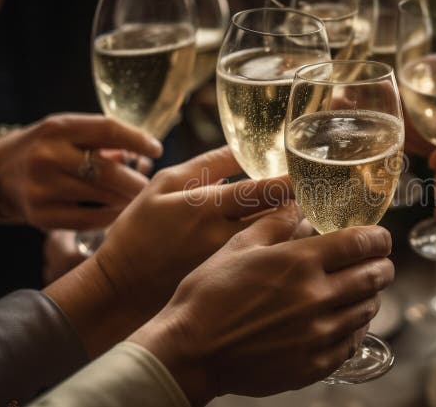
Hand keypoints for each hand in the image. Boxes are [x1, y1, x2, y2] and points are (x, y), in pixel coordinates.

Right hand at [0, 113, 162, 228]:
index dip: (139, 140)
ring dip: (128, 200)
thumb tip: (143, 152)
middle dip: (138, 181)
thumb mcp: (64, 132)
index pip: (109, 129)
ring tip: (142, 201)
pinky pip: (89, 220)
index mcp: (57, 128)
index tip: (157, 149)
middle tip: (154, 187)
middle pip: (109, 170)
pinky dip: (111, 218)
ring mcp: (42, 188)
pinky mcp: (41, 216)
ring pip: (103, 197)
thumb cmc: (42, 149)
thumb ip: (101, 140)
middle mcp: (48, 156)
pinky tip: (121, 214)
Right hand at [45, 146, 293, 355]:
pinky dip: (284, 255)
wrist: (120, 290)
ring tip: (302, 218)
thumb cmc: (139, 232)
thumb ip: (206, 165)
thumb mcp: (164, 186)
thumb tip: (242, 146)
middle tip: (315, 194)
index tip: (311, 172)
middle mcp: (221, 237)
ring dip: (297, 231)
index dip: (293, 179)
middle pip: (280, 219)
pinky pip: (270, 269)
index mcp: (205, 206)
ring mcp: (228, 266)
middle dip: (302, 205)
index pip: (263, 189)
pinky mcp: (230, 288)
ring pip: (281, 246)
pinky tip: (286, 247)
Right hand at [129, 210, 393, 403]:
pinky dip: (355, 330)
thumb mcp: (237, 248)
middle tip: (379, 263)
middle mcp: (316, 297)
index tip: (381, 237)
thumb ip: (275, 224)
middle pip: (372, 277)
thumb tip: (298, 207)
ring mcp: (317, 334)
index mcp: (299, 262)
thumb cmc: (208, 295)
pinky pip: (350, 344)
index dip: (378, 237)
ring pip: (366, 310)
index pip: (360, 243)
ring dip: (370, 296)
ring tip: (362, 291)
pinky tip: (346, 324)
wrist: (191, 352)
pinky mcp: (313, 364)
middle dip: (382, 266)